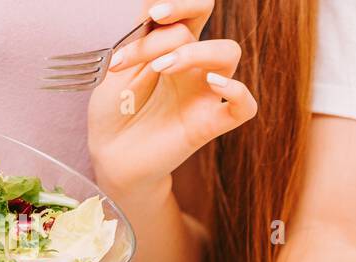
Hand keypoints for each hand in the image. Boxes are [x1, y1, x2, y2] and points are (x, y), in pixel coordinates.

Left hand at [88, 0, 256, 192]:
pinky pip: (245, 106)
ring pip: (228, 53)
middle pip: (210, 22)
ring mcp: (204, 92)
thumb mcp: (118, 64)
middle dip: (179, 23)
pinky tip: (214, 85)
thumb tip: (156, 7)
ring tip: (161, 68)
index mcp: (170, 47)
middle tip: (154, 33)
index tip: (154, 14)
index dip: (179, 4)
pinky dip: (237, 91)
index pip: (189, 12)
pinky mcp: (210, 123)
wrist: (111, 153)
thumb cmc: (115, 110)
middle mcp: (192, 65)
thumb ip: (140, 37)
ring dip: (195, 51)